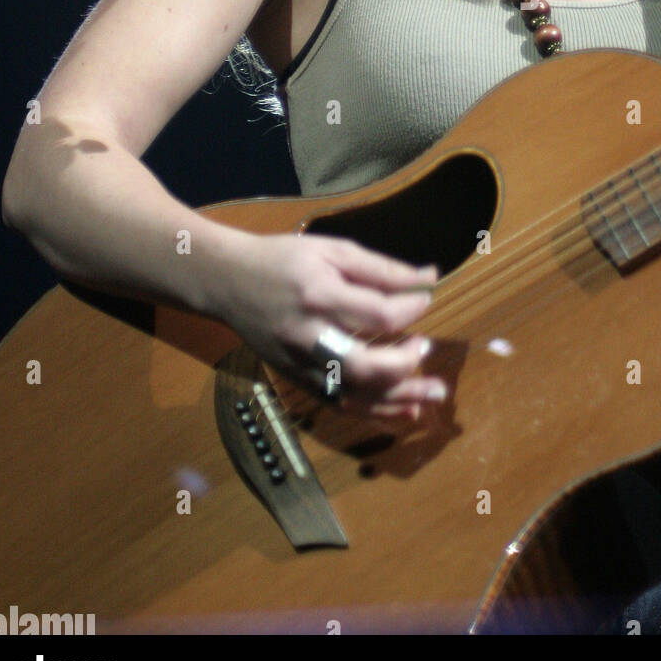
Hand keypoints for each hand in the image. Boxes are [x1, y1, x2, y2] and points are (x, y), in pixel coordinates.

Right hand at [212, 229, 444, 420]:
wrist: (227, 282)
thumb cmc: (283, 259)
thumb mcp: (332, 250)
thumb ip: (380, 268)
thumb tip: (427, 278)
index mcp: (320, 296)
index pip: (378, 314)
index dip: (413, 308)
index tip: (426, 296)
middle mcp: (309, 336)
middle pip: (365, 365)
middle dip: (406, 364)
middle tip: (428, 347)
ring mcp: (300, 364)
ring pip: (354, 394)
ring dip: (399, 398)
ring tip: (433, 394)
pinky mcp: (296, 379)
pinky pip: (339, 403)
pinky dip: (374, 409)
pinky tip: (403, 408)